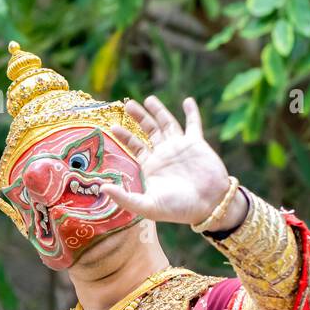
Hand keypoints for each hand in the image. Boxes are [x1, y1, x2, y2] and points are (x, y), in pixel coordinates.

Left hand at [101, 96, 246, 229]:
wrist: (208, 206)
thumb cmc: (178, 209)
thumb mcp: (147, 205)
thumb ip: (124, 197)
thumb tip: (102, 188)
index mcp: (152, 167)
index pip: (135, 147)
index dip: (125, 136)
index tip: (113, 127)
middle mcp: (164, 154)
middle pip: (149, 130)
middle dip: (139, 117)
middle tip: (127, 104)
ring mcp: (181, 147)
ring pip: (167, 123)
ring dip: (159, 111)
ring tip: (149, 99)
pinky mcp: (197, 144)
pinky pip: (193, 125)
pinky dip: (191, 113)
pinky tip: (187, 101)